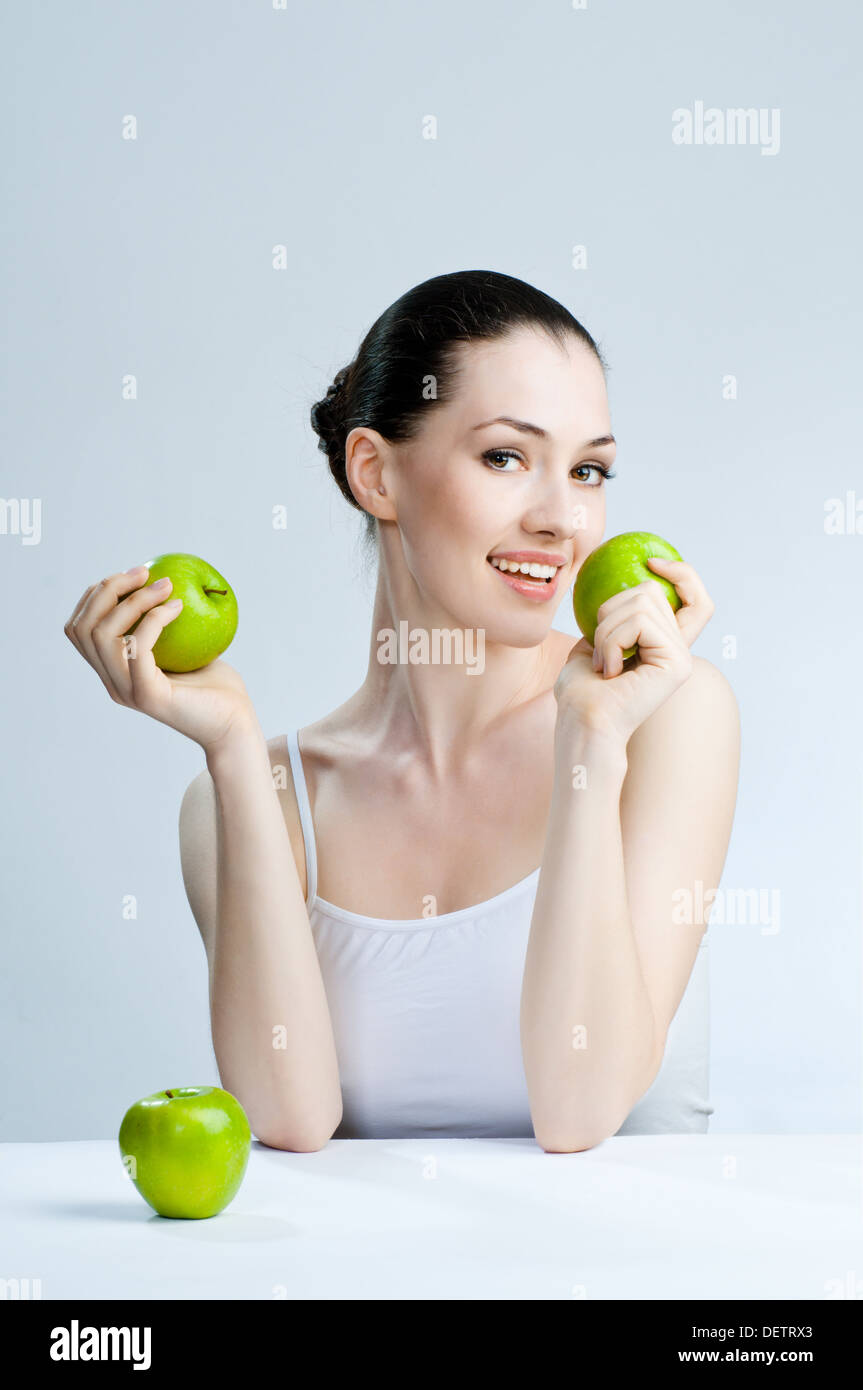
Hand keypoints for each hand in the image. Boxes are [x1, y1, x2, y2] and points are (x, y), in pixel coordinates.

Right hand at [64, 565, 257, 752]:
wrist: (236, 726)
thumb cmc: (217, 687)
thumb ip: (166, 623)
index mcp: (114, 672)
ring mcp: (126, 691)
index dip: (96, 595)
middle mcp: (113, 683)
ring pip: (102, 635)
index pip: (80, 629)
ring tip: (166, 586)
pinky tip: (178, 607)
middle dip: (108, 590)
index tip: (132, 575)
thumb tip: (162, 578)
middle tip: (146, 572)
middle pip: (83, 628)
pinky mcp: (148, 696)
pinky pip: (137, 648)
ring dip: (132, 601)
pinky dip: (154, 619)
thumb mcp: (186, 646)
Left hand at [553, 557, 714, 743]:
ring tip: (603, 664)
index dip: (682, 573)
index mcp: (664, 645)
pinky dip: (612, 641)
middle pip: (651, 591)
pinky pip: (639, 622)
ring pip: (642, 603)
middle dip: (610, 612)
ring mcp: (682, 656)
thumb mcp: (594, 643)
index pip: (695, 598)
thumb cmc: (581, 691)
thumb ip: (613, 618)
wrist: (582, 724)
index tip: (650, 561)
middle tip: (599, 650)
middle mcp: (680, 649)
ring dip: (607, 630)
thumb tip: (619, 585)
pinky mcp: (677, 662)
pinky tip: (609, 671)